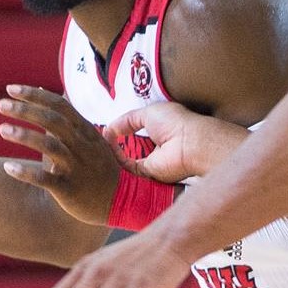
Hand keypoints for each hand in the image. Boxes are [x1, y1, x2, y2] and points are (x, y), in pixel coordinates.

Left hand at [0, 85, 120, 225]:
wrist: (122, 202)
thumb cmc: (98, 166)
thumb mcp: (88, 137)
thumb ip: (63, 115)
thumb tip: (40, 89)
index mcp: (85, 131)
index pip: (59, 105)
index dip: (34, 95)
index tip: (11, 89)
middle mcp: (81, 146)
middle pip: (52, 121)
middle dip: (26, 111)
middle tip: (1, 105)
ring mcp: (76, 168)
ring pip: (50, 146)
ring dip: (24, 136)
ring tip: (2, 129)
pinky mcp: (69, 190)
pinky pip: (45, 180)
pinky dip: (26, 173)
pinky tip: (8, 167)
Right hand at [106, 102, 249, 184]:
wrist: (188, 142)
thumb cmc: (175, 123)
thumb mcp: (147, 113)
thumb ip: (127, 120)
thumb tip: (108, 129)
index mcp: (159, 132)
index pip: (137, 134)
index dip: (121, 131)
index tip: (107, 129)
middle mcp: (155, 149)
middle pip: (130, 149)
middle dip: (114, 145)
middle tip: (99, 139)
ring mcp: (151, 163)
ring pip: (126, 160)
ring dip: (112, 152)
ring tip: (99, 142)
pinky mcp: (147, 174)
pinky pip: (127, 167)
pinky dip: (116, 158)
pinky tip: (107, 146)